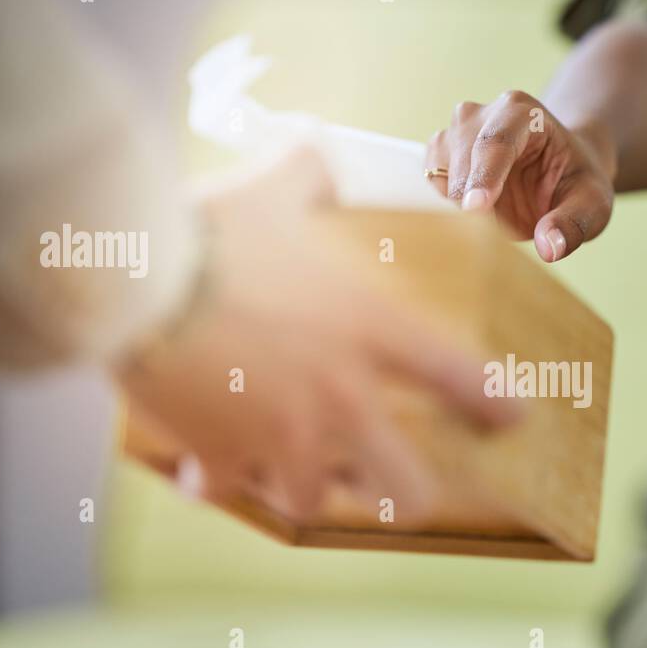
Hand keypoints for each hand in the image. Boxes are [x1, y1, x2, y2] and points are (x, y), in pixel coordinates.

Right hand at [115, 145, 520, 523]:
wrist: (135, 279)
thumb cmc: (211, 229)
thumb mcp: (272, 189)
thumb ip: (307, 173)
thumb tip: (315, 146)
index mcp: (369, 331)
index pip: (457, 377)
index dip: (492, 403)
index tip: (510, 417)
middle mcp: (341, 397)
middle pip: (406, 486)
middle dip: (407, 493)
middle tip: (393, 485)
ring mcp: (284, 437)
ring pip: (316, 501)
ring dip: (306, 489)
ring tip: (289, 475)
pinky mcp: (224, 457)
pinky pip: (230, 492)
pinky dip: (217, 485)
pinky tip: (201, 478)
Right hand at [425, 90, 616, 262]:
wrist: (558, 172)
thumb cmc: (576, 183)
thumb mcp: (593, 204)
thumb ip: (574, 224)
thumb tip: (550, 248)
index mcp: (522, 112)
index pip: (496, 142)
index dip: (483, 177)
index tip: (476, 210)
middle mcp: (481, 114)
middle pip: (462, 156)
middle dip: (469, 199)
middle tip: (490, 235)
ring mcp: (456, 132)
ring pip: (440, 170)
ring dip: (455, 205)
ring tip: (489, 225)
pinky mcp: (441, 155)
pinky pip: (431, 184)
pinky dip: (443, 207)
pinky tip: (471, 220)